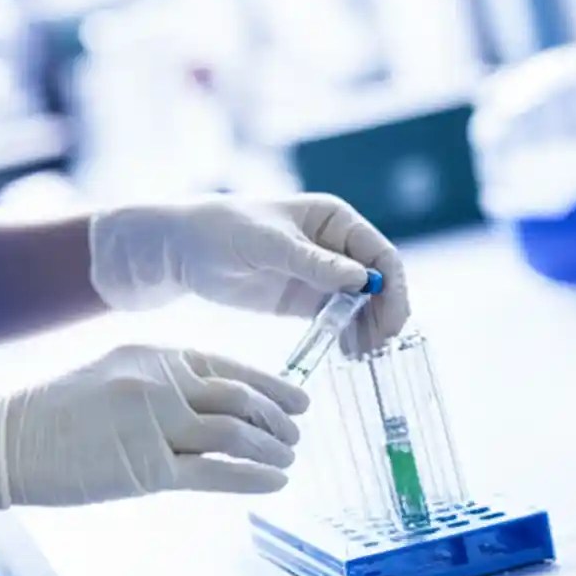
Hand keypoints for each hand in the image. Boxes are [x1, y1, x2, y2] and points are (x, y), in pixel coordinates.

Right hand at [0, 345, 306, 530]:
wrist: (8, 438)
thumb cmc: (58, 410)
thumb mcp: (114, 371)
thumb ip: (162, 379)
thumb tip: (214, 397)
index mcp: (155, 354)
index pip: (229, 366)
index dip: (271, 384)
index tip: (299, 399)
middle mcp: (161, 382)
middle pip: (241, 398)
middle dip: (279, 417)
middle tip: (297, 433)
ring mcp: (154, 423)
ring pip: (236, 433)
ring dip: (271, 448)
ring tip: (288, 458)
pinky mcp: (146, 467)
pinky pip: (215, 472)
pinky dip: (252, 476)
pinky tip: (274, 481)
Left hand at [88, 195, 409, 347]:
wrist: (182, 250)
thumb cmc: (222, 230)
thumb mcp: (268, 244)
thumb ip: (313, 262)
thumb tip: (363, 279)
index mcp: (333, 219)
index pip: (379, 253)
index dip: (393, 287)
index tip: (392, 320)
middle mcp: (335, 245)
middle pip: (377, 283)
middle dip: (384, 314)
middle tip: (379, 347)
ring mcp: (321, 274)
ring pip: (361, 305)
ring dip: (368, 328)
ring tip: (363, 355)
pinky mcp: (303, 300)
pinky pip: (336, 319)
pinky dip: (346, 335)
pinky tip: (346, 353)